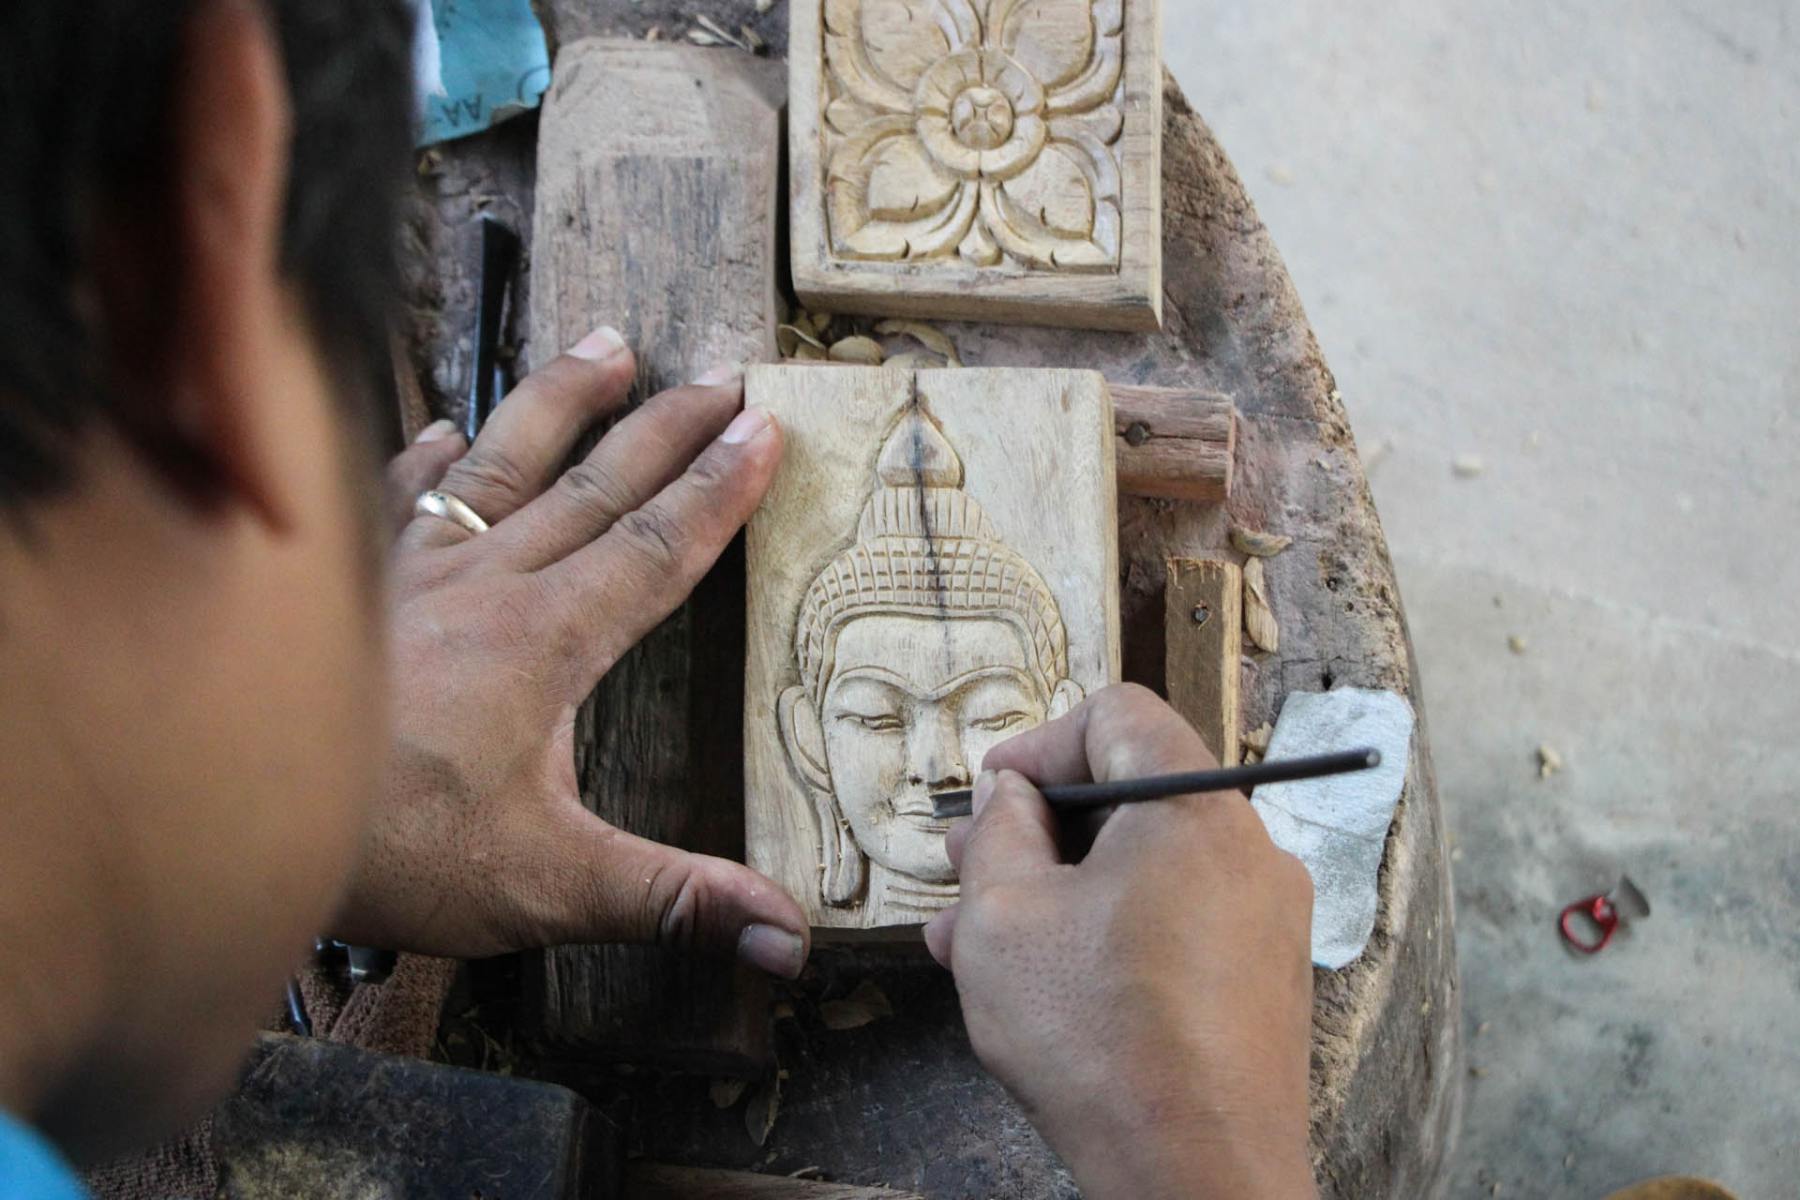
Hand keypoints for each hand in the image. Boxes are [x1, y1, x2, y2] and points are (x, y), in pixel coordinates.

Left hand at [333, 326, 809, 978]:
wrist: (225, 815)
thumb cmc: (391, 852)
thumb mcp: (550, 887)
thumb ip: (672, 901)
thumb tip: (788, 938)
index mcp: (549, 642)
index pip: (658, 548)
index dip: (719, 490)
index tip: (765, 430)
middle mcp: (487, 583)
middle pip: (597, 486)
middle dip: (669, 429)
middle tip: (722, 376)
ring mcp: (410, 570)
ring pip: (502, 463)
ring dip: (562, 402)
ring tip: (609, 347)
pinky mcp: (346, 580)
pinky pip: (396, 493)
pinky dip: (426, 456)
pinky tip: (440, 428)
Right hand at [924, 685, 1316, 1199]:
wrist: (1198, 1175)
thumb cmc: (1098, 1036)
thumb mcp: (1003, 917)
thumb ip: (999, 832)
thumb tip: (1014, 796)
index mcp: (1195, 809)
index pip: (1120, 716)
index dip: (1042, 741)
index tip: (992, 793)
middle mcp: (1250, 851)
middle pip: (1132, 798)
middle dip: (1038, 829)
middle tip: (968, 867)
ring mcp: (1266, 921)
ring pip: (1145, 872)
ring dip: (1060, 891)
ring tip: (974, 941)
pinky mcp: (1262, 984)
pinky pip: (1176, 926)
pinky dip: (1109, 934)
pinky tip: (1042, 984)